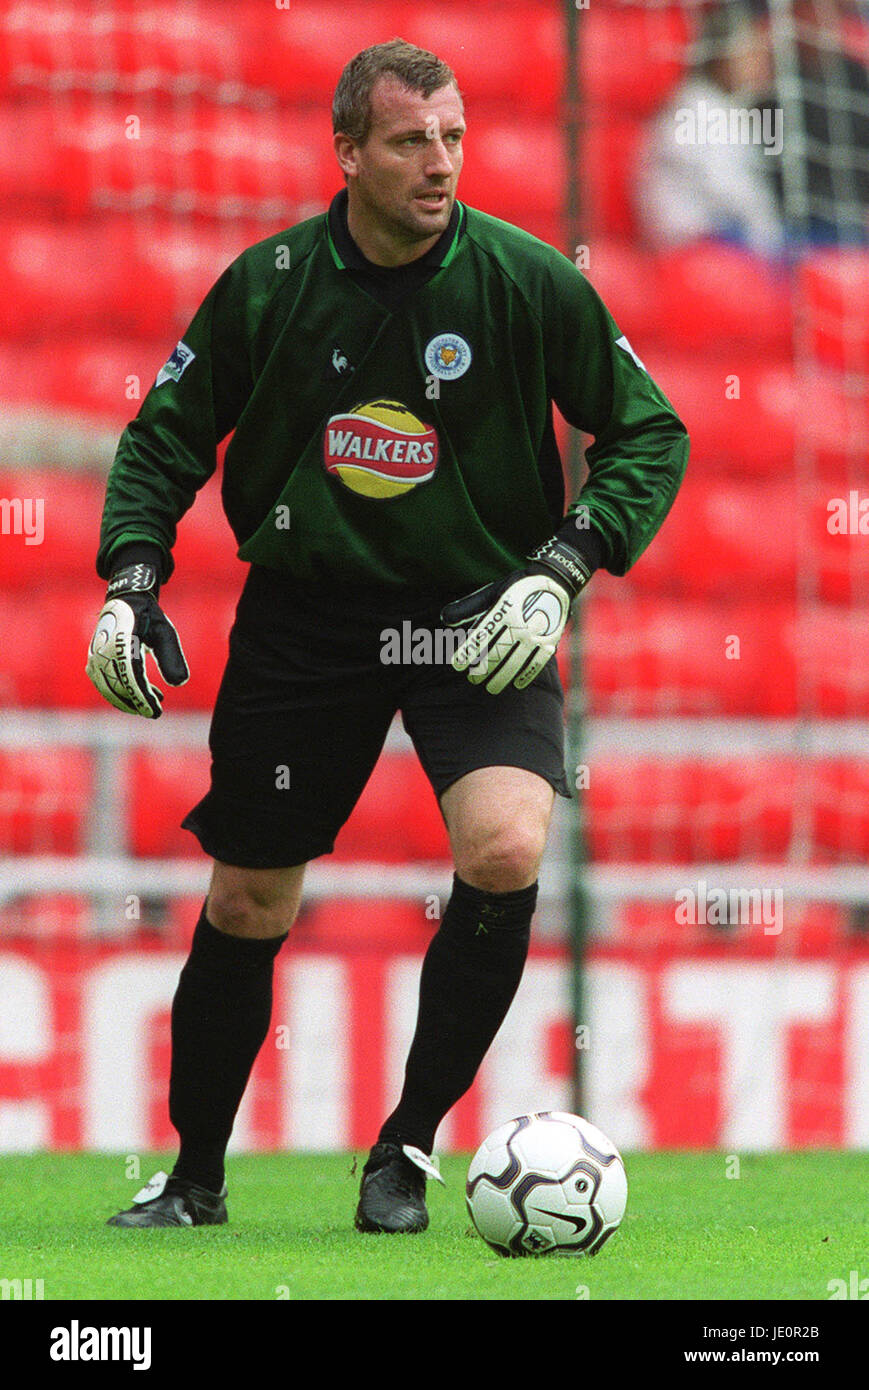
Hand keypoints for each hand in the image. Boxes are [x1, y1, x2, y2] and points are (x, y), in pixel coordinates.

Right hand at [86, 563, 188, 717]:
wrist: (124, 601)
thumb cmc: (148, 617)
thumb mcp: (165, 632)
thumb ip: (172, 656)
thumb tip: (180, 683)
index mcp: (121, 642)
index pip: (131, 678)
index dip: (143, 698)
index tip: (156, 713)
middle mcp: (102, 651)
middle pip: (119, 687)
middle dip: (137, 703)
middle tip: (155, 712)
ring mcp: (94, 658)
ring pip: (110, 689)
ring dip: (130, 700)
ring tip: (152, 702)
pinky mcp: (93, 663)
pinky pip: (104, 684)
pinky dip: (120, 693)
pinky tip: (141, 695)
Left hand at [441, 537, 590, 694]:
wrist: (556, 581)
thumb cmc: (517, 587)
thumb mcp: (492, 591)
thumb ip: (469, 606)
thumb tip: (444, 619)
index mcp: (504, 610)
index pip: (481, 637)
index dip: (467, 653)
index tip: (457, 665)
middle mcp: (520, 624)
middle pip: (497, 653)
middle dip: (483, 669)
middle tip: (472, 678)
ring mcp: (537, 635)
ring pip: (515, 662)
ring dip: (501, 677)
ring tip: (490, 688)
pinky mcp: (550, 640)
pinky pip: (537, 662)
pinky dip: (526, 674)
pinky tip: (516, 684)